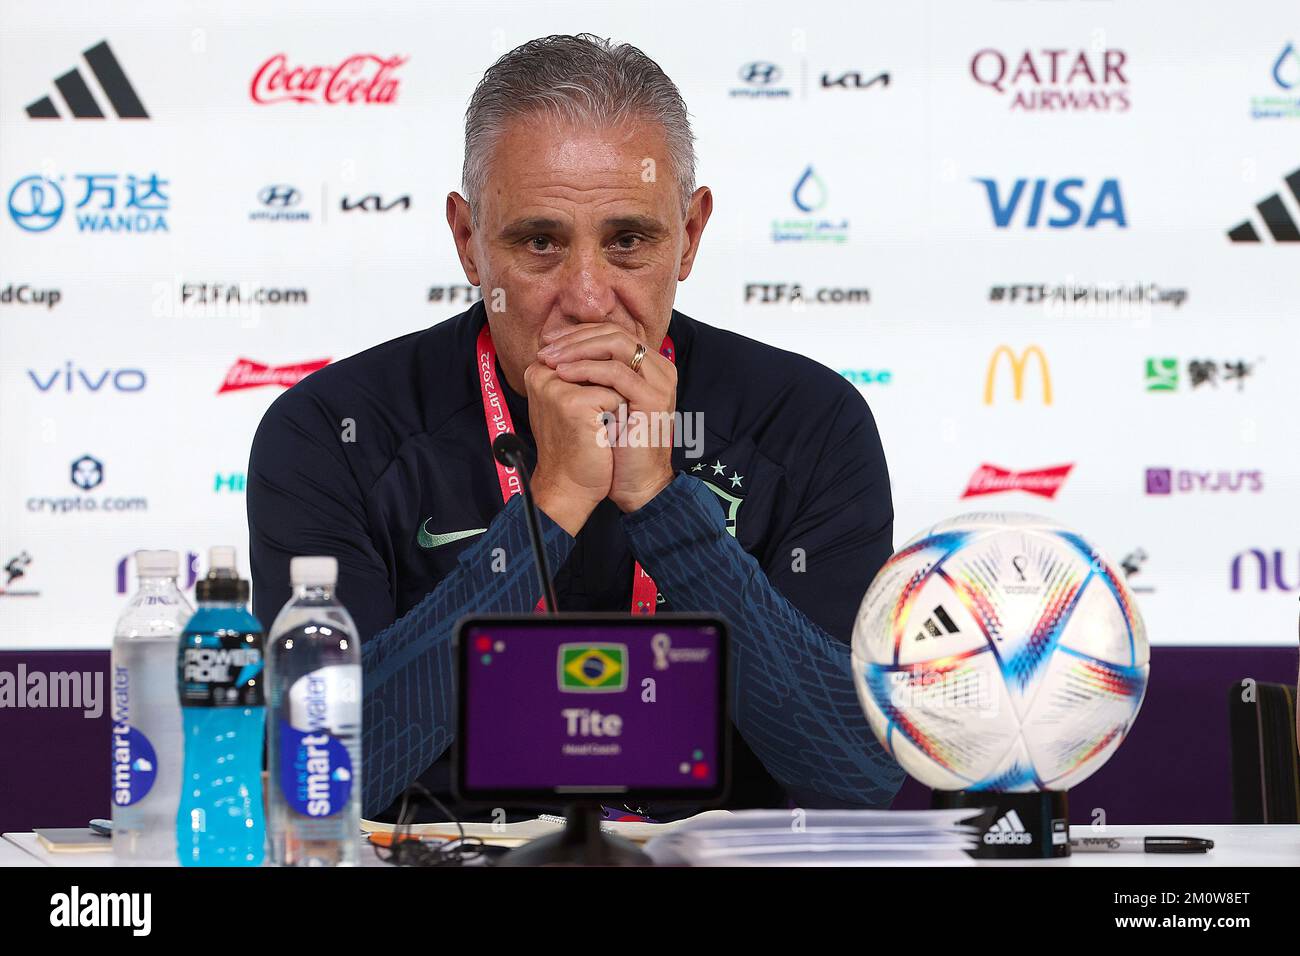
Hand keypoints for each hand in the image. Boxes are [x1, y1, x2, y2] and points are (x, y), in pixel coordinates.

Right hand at [523, 361, 622, 534]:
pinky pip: (616, 395)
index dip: (610, 364)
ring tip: (607, 424)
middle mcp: (541, 372)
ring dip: (619, 398)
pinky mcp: (572, 402)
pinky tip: (606, 434)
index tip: (602, 401)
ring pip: (611, 374)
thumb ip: (585, 372)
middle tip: (609, 415)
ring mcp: (555, 385)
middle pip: (599, 355)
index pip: (586, 344)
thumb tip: (617, 344)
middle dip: (617, 379)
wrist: (571, 485)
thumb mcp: (577, 400)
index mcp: (539, 369)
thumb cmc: (577, 445)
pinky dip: (620, 415)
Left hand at [537, 323, 676, 512]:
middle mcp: (660, 369)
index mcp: (650, 366)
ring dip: (577, 349)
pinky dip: (586, 370)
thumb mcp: (604, 402)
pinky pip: (615, 373)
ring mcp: (659, 382)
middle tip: (546, 347)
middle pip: (614, 333)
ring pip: (616, 345)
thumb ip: (592, 375)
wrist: (637, 483)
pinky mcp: (653, 398)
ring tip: (550, 359)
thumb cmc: (617, 447)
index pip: (612, 333)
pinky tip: (563, 374)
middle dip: (575, 337)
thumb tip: (557, 352)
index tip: (549, 343)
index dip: (579, 333)